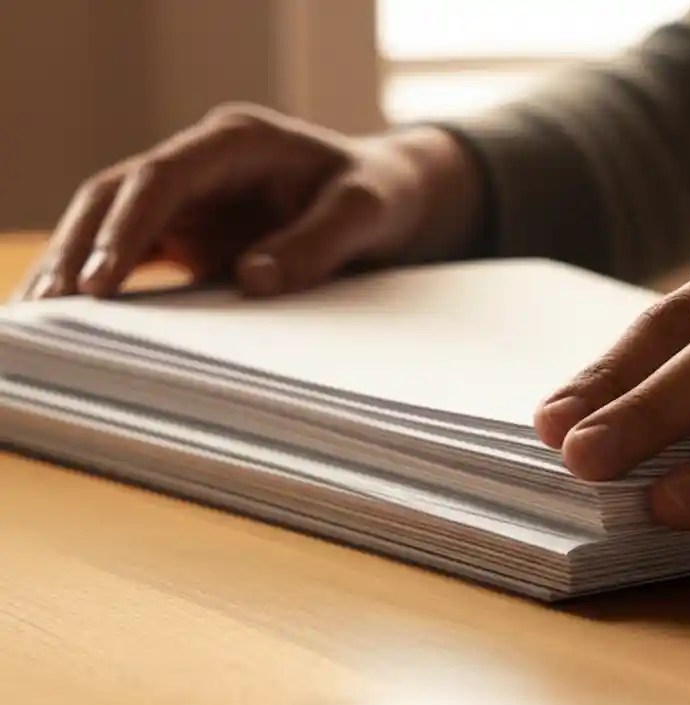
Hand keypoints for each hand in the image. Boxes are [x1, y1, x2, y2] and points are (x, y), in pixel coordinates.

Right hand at [15, 103, 481, 299]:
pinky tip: (80, 325)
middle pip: (116, 195)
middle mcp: (203, 163)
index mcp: (239, 140)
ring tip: (43, 323)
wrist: (393, 194)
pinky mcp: (192, 232)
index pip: (163, 176)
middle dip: (79, 248)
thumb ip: (318, 242)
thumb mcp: (368, 212)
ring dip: (77, 267)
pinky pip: (136, 254)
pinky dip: (106, 285)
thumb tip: (252, 281)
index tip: (102, 278)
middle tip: (48, 307)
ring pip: (112, 223)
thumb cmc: (382, 193)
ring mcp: (192, 197)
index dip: (128, 225)